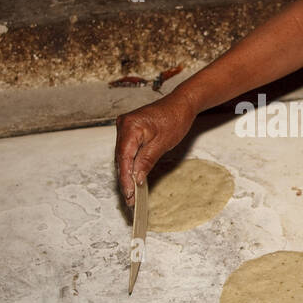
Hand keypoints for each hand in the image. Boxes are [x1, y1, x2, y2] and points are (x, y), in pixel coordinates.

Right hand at [115, 91, 197, 205]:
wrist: (181, 104)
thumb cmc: (175, 118)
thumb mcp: (162, 144)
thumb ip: (146, 161)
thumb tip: (136, 178)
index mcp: (130, 126)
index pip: (124, 157)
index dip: (125, 178)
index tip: (129, 194)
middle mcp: (123, 125)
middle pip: (121, 158)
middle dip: (126, 179)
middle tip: (130, 199)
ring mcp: (125, 127)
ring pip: (123, 155)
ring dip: (127, 173)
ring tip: (132, 193)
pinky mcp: (129, 130)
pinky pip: (127, 150)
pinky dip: (131, 163)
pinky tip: (134, 177)